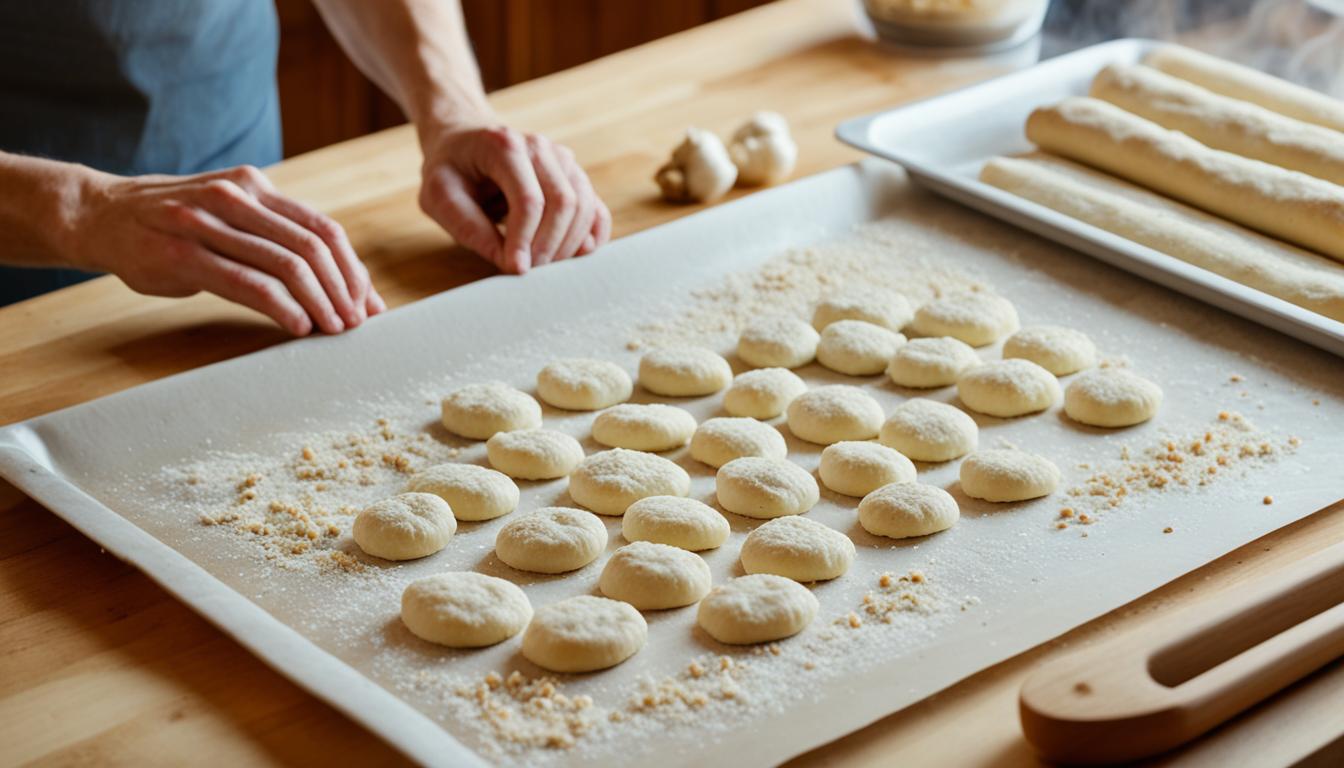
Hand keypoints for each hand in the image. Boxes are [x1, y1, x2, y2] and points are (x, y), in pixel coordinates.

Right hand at [67, 165, 385, 335]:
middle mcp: (237, 199)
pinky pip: (248, 283)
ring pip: (287, 265)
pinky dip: (282, 307)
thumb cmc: (174, 223)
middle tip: (357, 322)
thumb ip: (273, 236)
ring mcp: (208, 224)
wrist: (100, 214)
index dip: (353, 269)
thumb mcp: (228, 213)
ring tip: (334, 329)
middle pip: (313, 247)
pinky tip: (299, 326)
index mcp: (255, 187)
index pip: (323, 229)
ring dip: (320, 302)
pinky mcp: (184, 254)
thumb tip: (332, 279)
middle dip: (344, 289)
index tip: (369, 303)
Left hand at [417, 122, 611, 273]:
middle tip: (530, 271)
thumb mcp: (439, 196)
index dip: (525, 240)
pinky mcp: (573, 175)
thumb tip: (513, 264)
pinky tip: (579, 254)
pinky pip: (595, 207)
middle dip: (550, 245)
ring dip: (569, 244)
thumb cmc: (450, 170)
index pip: (528, 199)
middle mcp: (539, 147)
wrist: (464, 141)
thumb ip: (469, 227)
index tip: (516, 269)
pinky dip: (593, 234)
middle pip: (563, 202)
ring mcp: (561, 158)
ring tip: (545, 265)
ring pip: (584, 205)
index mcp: (504, 145)